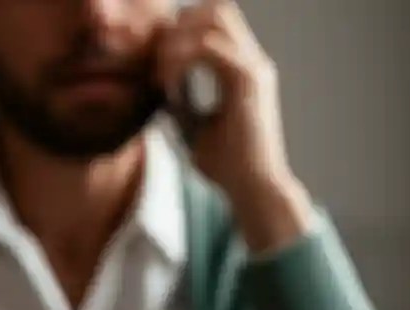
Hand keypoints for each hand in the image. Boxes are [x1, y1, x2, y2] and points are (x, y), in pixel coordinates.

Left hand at [158, 0, 314, 251]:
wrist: (253, 190)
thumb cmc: (227, 166)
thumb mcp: (193, 126)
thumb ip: (181, 100)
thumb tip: (157, 86)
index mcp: (244, 69)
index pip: (215, 21)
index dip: (181, 31)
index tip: (156, 67)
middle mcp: (253, 61)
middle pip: (216, 8)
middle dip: (179, 26)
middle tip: (156, 64)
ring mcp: (253, 67)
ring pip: (214, 17)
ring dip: (178, 40)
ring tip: (162, 75)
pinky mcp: (248, 81)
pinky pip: (208, 48)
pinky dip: (181, 61)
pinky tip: (169, 88)